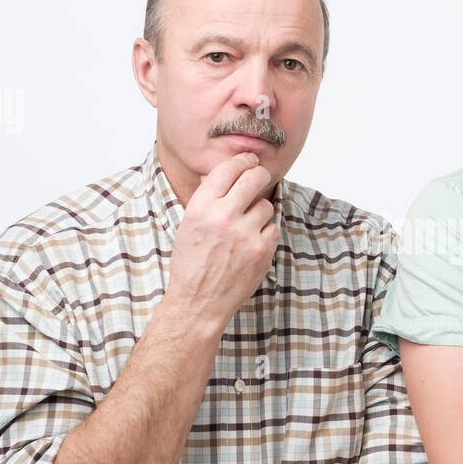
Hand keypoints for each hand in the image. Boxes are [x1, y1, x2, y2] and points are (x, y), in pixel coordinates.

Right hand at [166, 152, 278, 327]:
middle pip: (254, 178)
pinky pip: (273, 228)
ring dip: (260, 212)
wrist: (198, 303)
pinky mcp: (262, 251)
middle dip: (259, 175)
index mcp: (201, 208)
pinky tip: (251, 244)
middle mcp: (223, 217)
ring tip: (246, 227)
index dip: (242, 160)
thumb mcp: (189, 225)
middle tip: (260, 177)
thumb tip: (221, 173)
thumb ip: (207, 199)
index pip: (228, 169)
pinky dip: (265, 234)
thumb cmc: (191, 264)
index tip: (249, 160)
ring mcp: (245, 234)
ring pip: (266, 205)